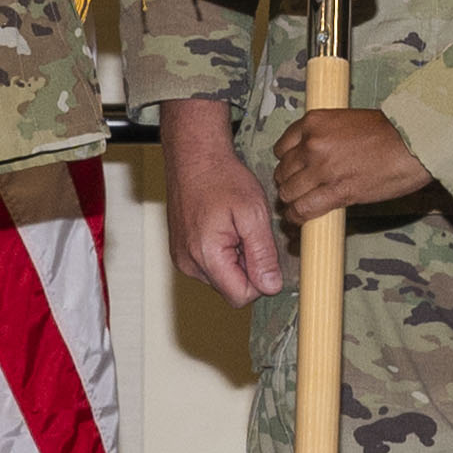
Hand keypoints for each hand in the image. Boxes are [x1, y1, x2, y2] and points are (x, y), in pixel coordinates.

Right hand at [159, 100, 282, 305]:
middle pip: (231, 288)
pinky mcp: (181, 252)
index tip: (262, 250)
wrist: (194, 156)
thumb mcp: (253, 213)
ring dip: (235, 259)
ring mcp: (182, 258)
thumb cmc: (220, 177)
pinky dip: (222, 252)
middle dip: (247, 266)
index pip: (241, 296)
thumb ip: (263, 254)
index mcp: (206, 255)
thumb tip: (271, 286)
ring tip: (234, 226)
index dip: (260, 279)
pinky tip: (223, 226)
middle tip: (248, 232)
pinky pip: (210, 266)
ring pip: (221, 278)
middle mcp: (188, 263)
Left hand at [274, 107, 433, 221]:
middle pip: (283, 171)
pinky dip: (298, 216)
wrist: (413, 144)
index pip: (282, 147)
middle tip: (299, 189)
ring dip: (292, 200)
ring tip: (299, 205)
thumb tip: (314, 157)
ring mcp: (322, 169)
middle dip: (289, 182)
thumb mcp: (348, 122)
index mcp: (314, 122)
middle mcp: (312, 144)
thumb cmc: (390, 132)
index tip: (295, 169)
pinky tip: (300, 219)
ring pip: (289, 192)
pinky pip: (303, 209)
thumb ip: (326, 137)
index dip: (288, 162)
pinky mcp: (336, 192)